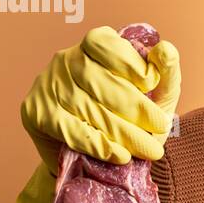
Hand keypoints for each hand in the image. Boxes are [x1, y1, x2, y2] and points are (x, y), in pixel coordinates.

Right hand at [9, 26, 181, 202]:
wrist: (94, 157)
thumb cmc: (131, 118)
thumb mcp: (156, 94)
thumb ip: (165, 72)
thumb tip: (166, 49)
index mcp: (94, 45)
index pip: (109, 47)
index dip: (132, 65)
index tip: (152, 85)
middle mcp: (66, 59)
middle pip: (101, 82)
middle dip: (136, 107)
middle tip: (160, 127)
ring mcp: (48, 85)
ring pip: (90, 109)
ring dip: (125, 133)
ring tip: (150, 150)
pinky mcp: (36, 113)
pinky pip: (71, 130)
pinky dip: (99, 145)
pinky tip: (120, 155)